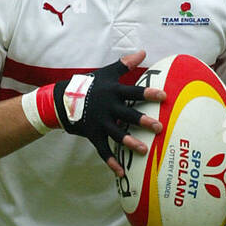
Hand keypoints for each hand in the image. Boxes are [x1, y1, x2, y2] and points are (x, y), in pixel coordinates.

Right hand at [53, 50, 166, 175]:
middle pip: (127, 114)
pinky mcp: (93, 135)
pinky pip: (103, 150)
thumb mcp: (106, 73)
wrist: (62, 101)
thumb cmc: (90, 85)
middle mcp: (107, 107)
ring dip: (130, 143)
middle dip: (143, 121)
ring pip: (116, 134)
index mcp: (113, 92)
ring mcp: (99, 122)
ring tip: (144, 151)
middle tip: (159, 127)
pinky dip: (111, 162)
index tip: (163, 96)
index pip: (133, 92)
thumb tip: (142, 52)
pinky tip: (122, 173)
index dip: (148, 94)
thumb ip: (124, 64)